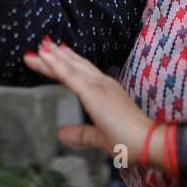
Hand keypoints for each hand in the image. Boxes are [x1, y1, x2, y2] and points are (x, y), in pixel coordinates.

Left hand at [24, 39, 158, 168]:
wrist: (147, 142)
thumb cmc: (129, 140)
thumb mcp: (100, 137)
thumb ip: (82, 134)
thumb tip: (61, 134)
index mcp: (106, 91)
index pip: (82, 73)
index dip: (66, 63)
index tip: (53, 54)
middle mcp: (103, 83)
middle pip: (74, 66)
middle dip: (56, 55)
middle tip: (42, 44)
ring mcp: (99, 86)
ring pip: (70, 67)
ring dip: (52, 56)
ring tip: (39, 46)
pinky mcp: (94, 92)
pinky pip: (70, 76)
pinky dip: (57, 65)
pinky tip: (45, 57)